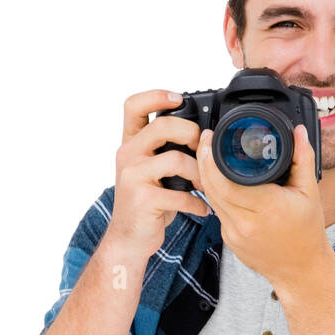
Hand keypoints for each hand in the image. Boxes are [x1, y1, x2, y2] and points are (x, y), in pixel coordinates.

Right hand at [105, 89, 210, 259]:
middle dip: (190, 133)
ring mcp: (133, 176)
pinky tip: (202, 208)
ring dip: (199, 174)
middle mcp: (128, 155)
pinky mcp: (144, 199)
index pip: (134, 106)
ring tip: (206, 186)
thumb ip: (166, 150)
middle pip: (161, 127)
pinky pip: (180, 195)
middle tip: (202, 149)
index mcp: (130, 144)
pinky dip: (197, 203)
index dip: (156, 96)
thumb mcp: (151, 170)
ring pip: (175, 160)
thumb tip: (203, 136)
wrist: (128, 238)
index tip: (178, 98)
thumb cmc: (146, 202)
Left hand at [196, 122, 330, 292]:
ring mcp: (234, 234)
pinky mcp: (229, 240)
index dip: (212, 159)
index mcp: (266, 208)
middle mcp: (245, 223)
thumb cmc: (307, 233)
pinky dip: (217, 194)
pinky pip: (218, 211)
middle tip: (205, 141)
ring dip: (206, 176)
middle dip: (203, 161)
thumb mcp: (310, 192)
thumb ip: (302, 159)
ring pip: (211, 199)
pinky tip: (220, 182)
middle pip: (212, 187)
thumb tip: (298, 132)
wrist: (301, 270)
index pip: (226, 181)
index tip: (211, 139)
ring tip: (208, 156)